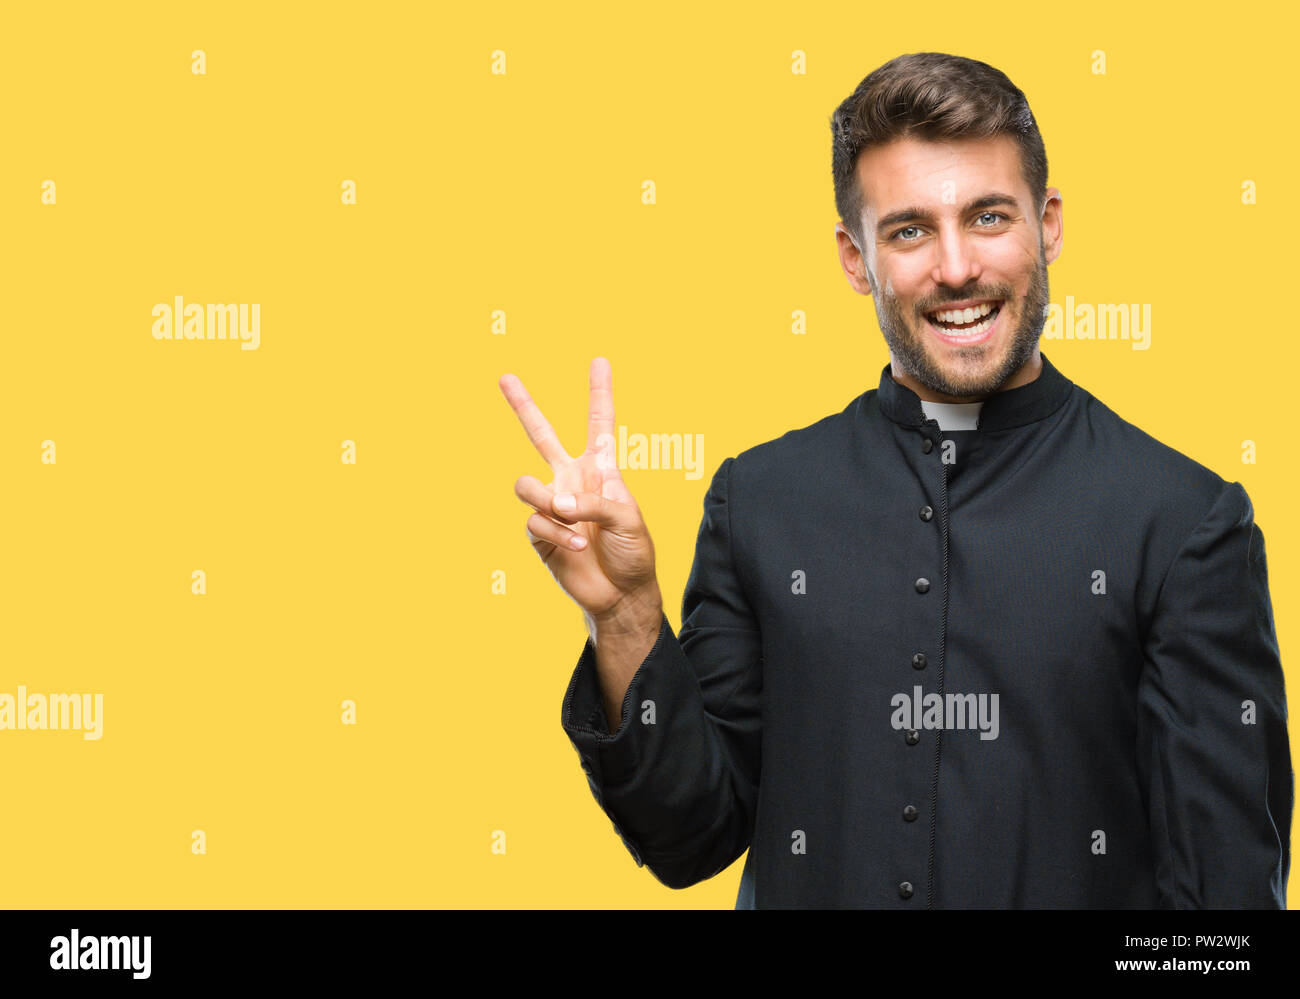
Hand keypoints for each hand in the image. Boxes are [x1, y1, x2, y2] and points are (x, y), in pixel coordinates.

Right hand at [499, 357, 660, 624]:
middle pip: (541, 435)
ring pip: (526, 484)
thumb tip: (556, 502)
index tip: (600, 361)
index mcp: (601, 470)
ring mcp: (552, 505)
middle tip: (505, 376)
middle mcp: (572, 480)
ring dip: (546, 501)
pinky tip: (578, 547)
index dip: (600, 393)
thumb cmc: (633, 552)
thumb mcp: (628, 519)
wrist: (620, 593)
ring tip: (568, 516)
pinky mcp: (539, 532)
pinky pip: (535, 521)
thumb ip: (595, 502)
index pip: (600, 424)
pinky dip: (558, 533)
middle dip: (523, 406)